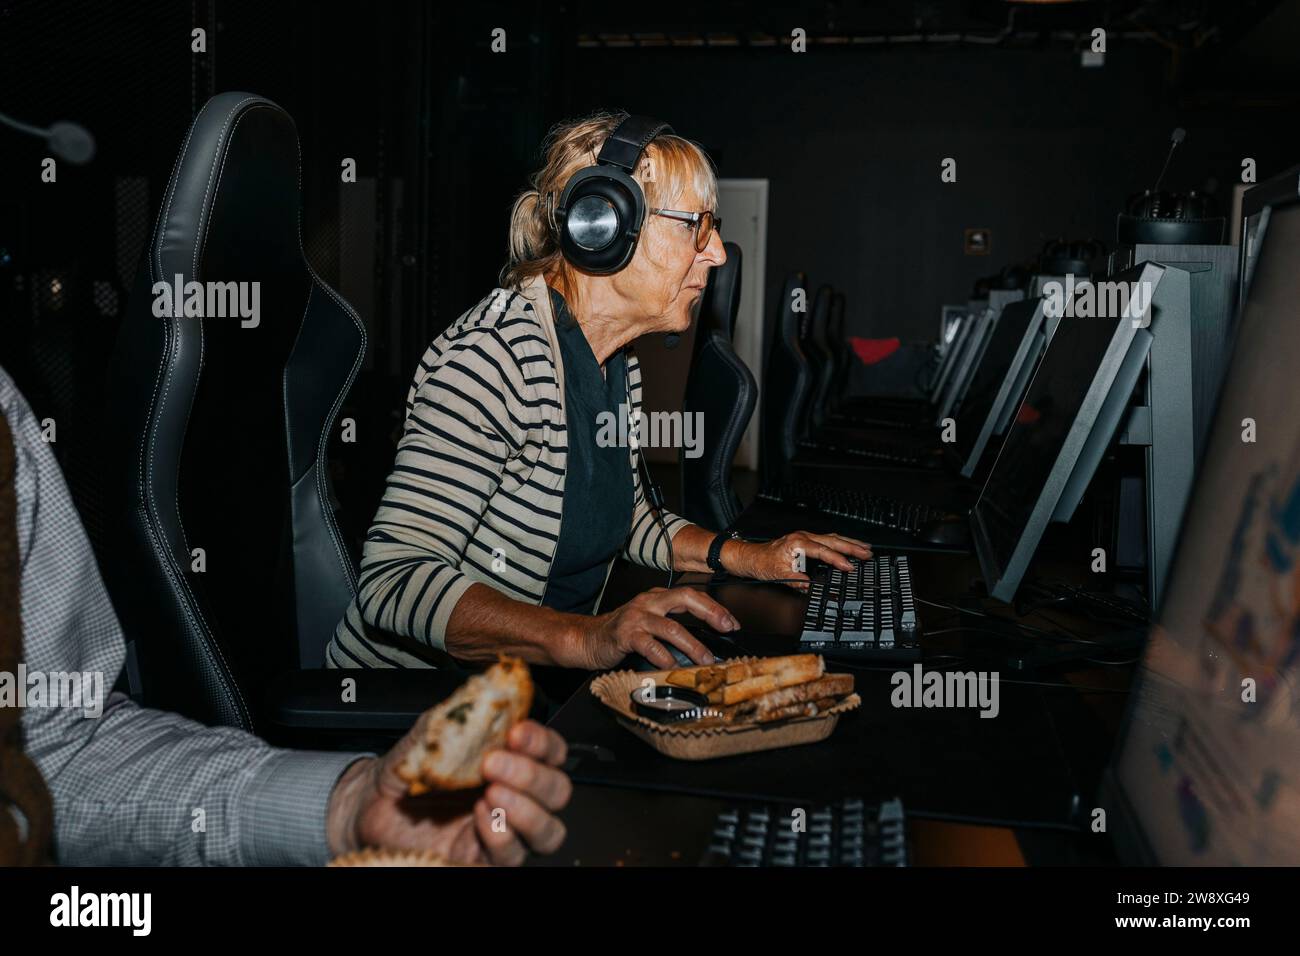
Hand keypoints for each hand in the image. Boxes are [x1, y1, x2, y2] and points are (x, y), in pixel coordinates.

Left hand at [327, 718, 570, 865]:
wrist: (370, 802)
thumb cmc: (408, 766)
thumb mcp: (433, 731)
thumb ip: (464, 713)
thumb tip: (491, 688)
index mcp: (513, 760)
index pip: (552, 752)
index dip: (543, 743)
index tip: (516, 733)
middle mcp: (516, 796)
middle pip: (558, 792)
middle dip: (532, 775)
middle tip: (494, 763)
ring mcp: (504, 831)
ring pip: (548, 832)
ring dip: (525, 811)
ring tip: (490, 793)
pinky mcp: (483, 859)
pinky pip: (511, 857)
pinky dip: (500, 836)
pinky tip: (478, 817)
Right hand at [566, 586, 739, 669]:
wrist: (586, 639)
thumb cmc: (622, 634)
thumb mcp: (650, 624)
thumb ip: (673, 627)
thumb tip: (706, 645)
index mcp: (657, 598)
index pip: (692, 595)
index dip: (714, 608)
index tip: (732, 623)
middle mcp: (648, 602)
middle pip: (685, 598)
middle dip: (710, 613)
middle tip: (726, 629)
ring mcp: (636, 617)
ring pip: (671, 627)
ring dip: (693, 645)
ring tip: (705, 660)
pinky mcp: (625, 635)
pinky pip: (650, 646)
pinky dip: (665, 658)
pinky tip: (674, 668)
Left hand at [729, 532, 871, 590]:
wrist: (749, 556)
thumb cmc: (761, 562)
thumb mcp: (778, 575)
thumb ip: (796, 581)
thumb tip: (811, 587)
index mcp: (798, 543)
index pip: (824, 552)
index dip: (838, 560)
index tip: (850, 567)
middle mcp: (803, 537)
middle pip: (833, 541)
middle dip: (852, 546)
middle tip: (868, 553)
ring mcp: (804, 537)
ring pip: (832, 538)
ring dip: (848, 542)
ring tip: (864, 547)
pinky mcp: (804, 540)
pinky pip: (826, 539)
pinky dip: (839, 543)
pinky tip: (847, 545)